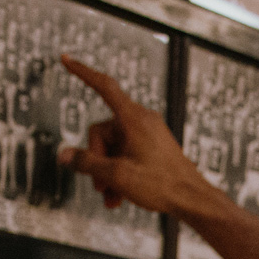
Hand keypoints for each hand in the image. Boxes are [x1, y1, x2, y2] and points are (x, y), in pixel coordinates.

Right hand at [57, 55, 212, 216]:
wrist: (193, 199)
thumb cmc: (163, 185)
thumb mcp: (117, 175)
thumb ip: (87, 163)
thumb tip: (65, 155)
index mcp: (133, 118)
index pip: (103, 86)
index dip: (81, 72)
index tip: (65, 59)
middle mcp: (141, 120)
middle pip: (102, 132)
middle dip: (98, 160)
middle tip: (101, 186)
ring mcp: (148, 133)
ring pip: (114, 148)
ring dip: (108, 172)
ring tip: (111, 196)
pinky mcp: (153, 146)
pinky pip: (127, 153)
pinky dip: (120, 172)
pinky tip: (119, 195)